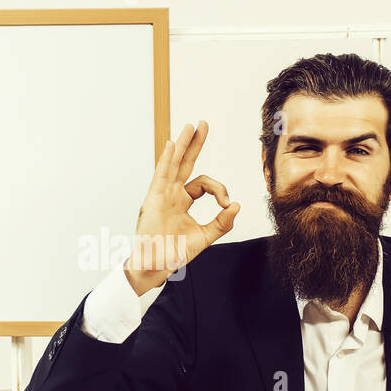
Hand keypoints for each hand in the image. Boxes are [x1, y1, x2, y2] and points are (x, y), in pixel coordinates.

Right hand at [125, 121, 239, 294]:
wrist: (157, 266)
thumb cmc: (175, 253)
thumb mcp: (205, 236)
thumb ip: (222, 222)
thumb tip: (236, 205)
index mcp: (182, 201)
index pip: (203, 184)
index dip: (218, 189)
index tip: (226, 204)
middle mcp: (171, 194)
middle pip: (185, 163)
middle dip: (194, 144)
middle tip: (203, 124)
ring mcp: (161, 194)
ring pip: (173, 164)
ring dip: (182, 144)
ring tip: (190, 126)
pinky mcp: (153, 199)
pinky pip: (161, 175)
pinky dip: (166, 160)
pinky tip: (173, 144)